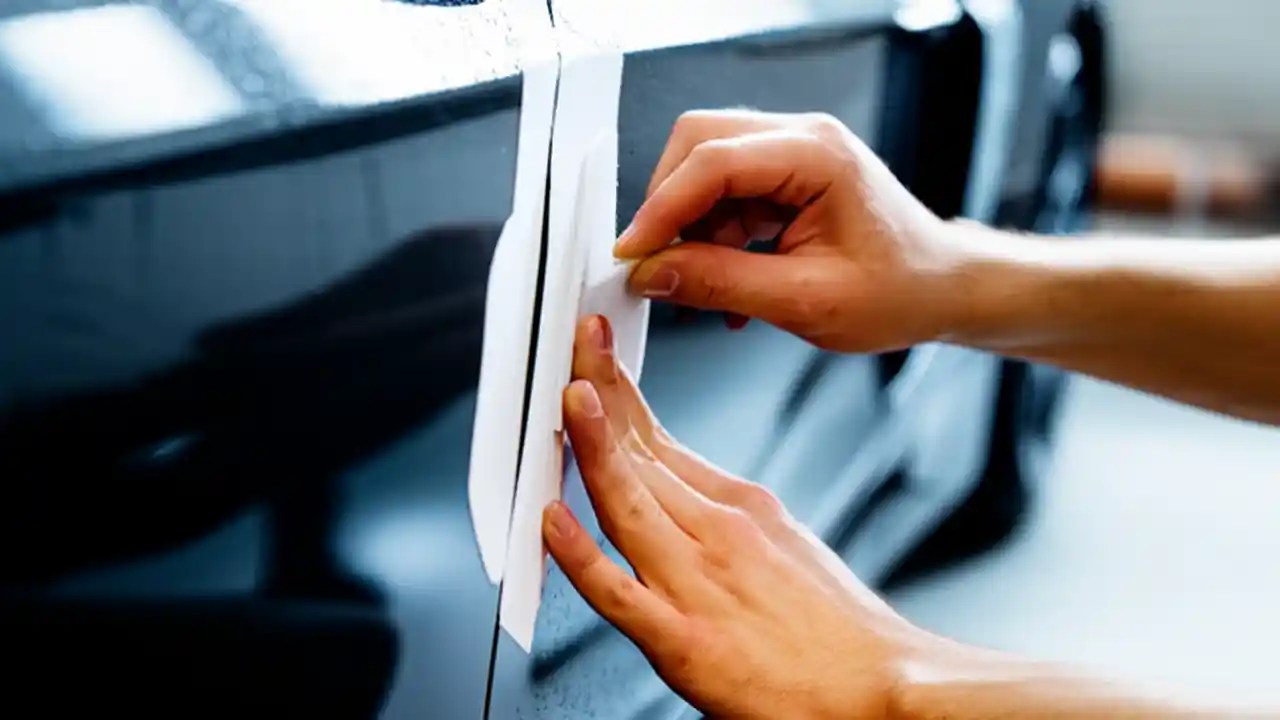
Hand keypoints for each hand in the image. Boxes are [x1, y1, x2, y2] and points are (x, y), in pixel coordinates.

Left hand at [542, 316, 941, 719]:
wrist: (884, 694)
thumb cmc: (837, 632)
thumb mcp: (791, 543)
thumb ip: (732, 511)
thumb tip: (677, 476)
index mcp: (745, 508)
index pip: (661, 439)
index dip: (618, 394)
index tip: (593, 357)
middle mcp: (719, 536)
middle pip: (641, 456)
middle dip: (601, 394)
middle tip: (573, 346)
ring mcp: (698, 587)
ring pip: (627, 504)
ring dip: (594, 447)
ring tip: (569, 398)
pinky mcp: (684, 646)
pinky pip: (618, 594)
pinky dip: (581, 556)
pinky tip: (552, 523)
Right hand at [614, 110, 964, 352]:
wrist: (941, 288)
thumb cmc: (900, 290)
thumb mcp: (805, 301)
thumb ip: (722, 284)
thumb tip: (656, 274)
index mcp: (817, 156)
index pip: (712, 161)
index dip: (662, 208)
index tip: (635, 254)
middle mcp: (802, 139)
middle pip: (699, 145)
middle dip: (668, 207)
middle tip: (657, 263)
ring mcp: (793, 154)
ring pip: (706, 172)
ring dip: (692, 231)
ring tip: (706, 288)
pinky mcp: (786, 178)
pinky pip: (726, 196)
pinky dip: (713, 241)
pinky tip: (727, 285)